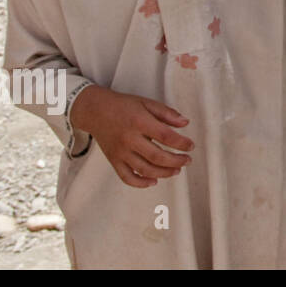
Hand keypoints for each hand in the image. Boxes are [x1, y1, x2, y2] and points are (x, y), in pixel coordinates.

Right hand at [71, 85, 192, 187]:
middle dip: (176, 161)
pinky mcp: (113, 160)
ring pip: (144, 169)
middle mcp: (129, 139)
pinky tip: (153, 181)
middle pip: (157, 156)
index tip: (191, 146)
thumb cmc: (123, 106)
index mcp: (140, 122)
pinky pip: (127, 177)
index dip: (181, 143)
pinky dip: (140, 183)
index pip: (165, 136)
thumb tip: (185, 123)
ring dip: (163, 173)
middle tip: (187, 160)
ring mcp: (120, 152)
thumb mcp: (147, 103)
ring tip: (176, 170)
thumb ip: (167, 113)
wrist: (95, 111)